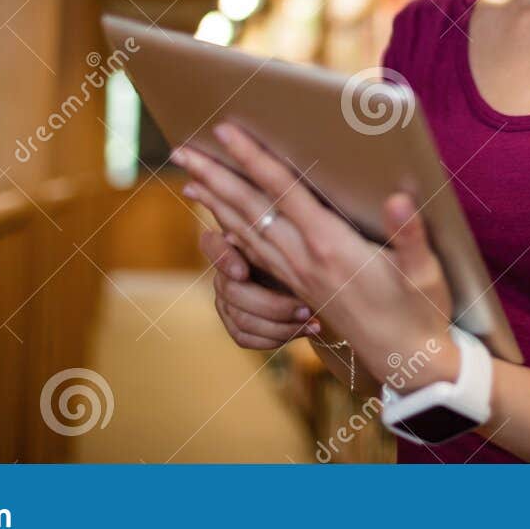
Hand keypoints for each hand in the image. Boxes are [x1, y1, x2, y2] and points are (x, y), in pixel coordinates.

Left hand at [173, 123, 459, 388]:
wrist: (408, 362)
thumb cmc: (421, 310)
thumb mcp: (425, 271)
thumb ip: (410, 234)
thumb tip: (397, 198)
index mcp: (331, 246)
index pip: (282, 192)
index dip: (253, 158)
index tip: (226, 131)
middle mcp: (304, 258)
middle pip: (249, 209)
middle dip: (215, 177)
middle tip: (181, 149)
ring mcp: (297, 274)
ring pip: (245, 230)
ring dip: (215, 202)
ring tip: (188, 178)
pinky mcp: (298, 286)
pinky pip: (255, 252)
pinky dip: (231, 231)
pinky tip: (219, 224)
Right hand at [196, 227, 318, 350]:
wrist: (317, 278)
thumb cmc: (309, 247)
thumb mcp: (300, 231)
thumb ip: (285, 215)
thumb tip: (269, 190)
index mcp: (234, 242)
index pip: (211, 244)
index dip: (223, 259)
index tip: (243, 271)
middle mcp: (224, 272)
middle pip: (233, 292)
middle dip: (272, 304)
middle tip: (306, 308)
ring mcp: (226, 301)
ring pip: (241, 320)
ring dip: (280, 325)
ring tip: (312, 320)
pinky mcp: (234, 325)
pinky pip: (245, 338)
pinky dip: (277, 338)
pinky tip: (304, 331)